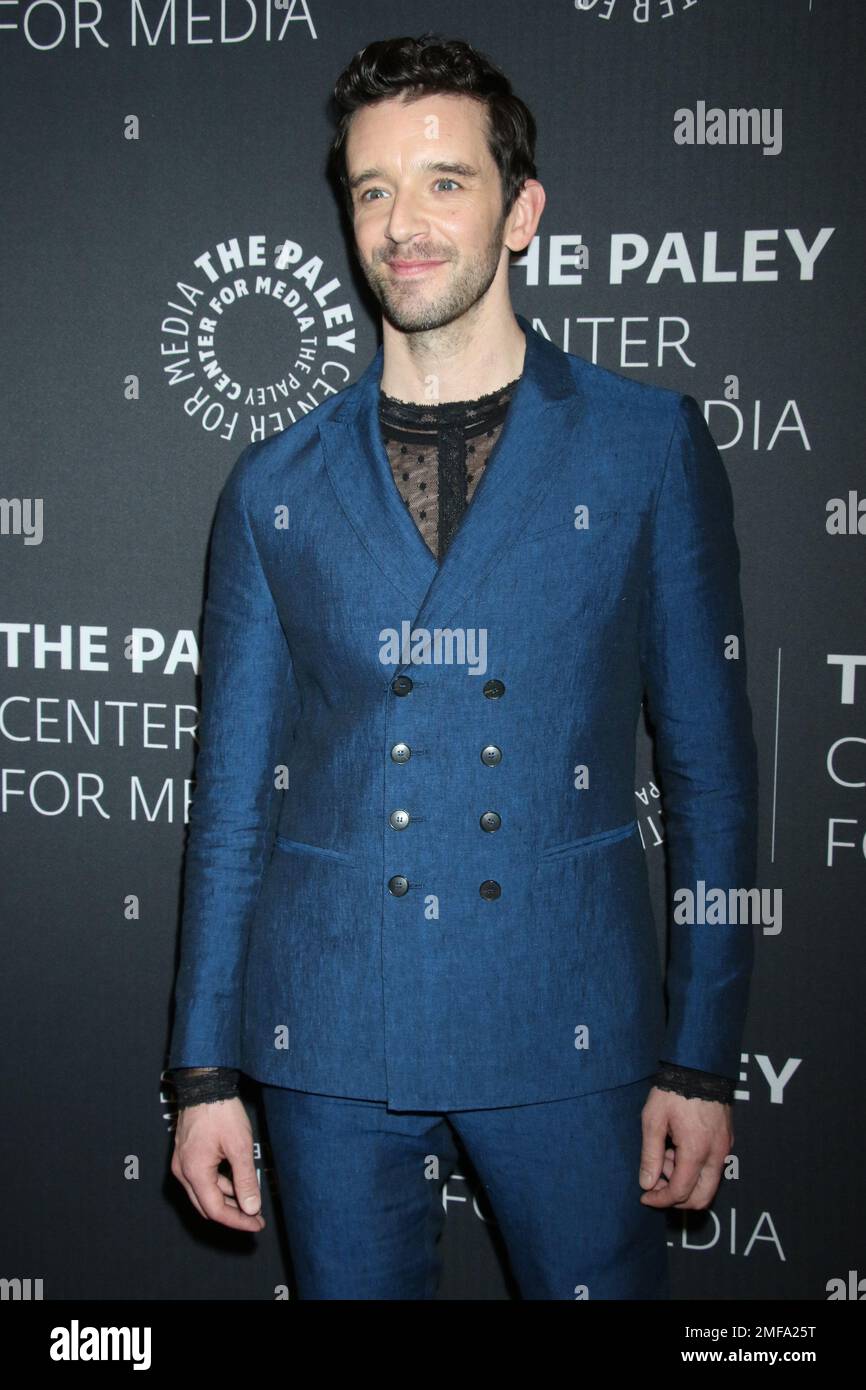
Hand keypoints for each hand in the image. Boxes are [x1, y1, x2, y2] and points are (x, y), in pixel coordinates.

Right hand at [171, 1096, 265, 1231]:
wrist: (204, 1084)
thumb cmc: (221, 1111)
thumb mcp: (239, 1146)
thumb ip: (245, 1180)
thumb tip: (251, 1208)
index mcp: (194, 1172)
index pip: (215, 1210)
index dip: (238, 1220)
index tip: (257, 1224)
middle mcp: (183, 1171)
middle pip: (206, 1206)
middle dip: (232, 1215)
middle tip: (255, 1219)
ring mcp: (182, 1163)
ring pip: (204, 1194)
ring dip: (226, 1201)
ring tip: (250, 1203)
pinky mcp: (186, 1154)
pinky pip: (201, 1179)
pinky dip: (219, 1186)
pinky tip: (236, 1184)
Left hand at [638, 1085, 732, 1209]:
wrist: (699, 1066)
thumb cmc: (673, 1091)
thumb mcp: (653, 1120)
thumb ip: (650, 1155)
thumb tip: (647, 1184)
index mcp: (696, 1151)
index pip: (680, 1192)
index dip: (660, 1200)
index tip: (645, 1196)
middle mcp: (716, 1154)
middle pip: (702, 1198)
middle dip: (677, 1198)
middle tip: (656, 1183)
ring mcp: (725, 1148)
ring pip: (709, 1184)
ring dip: (685, 1181)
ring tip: (664, 1155)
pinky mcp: (727, 1140)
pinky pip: (714, 1168)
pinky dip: (695, 1169)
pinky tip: (677, 1148)